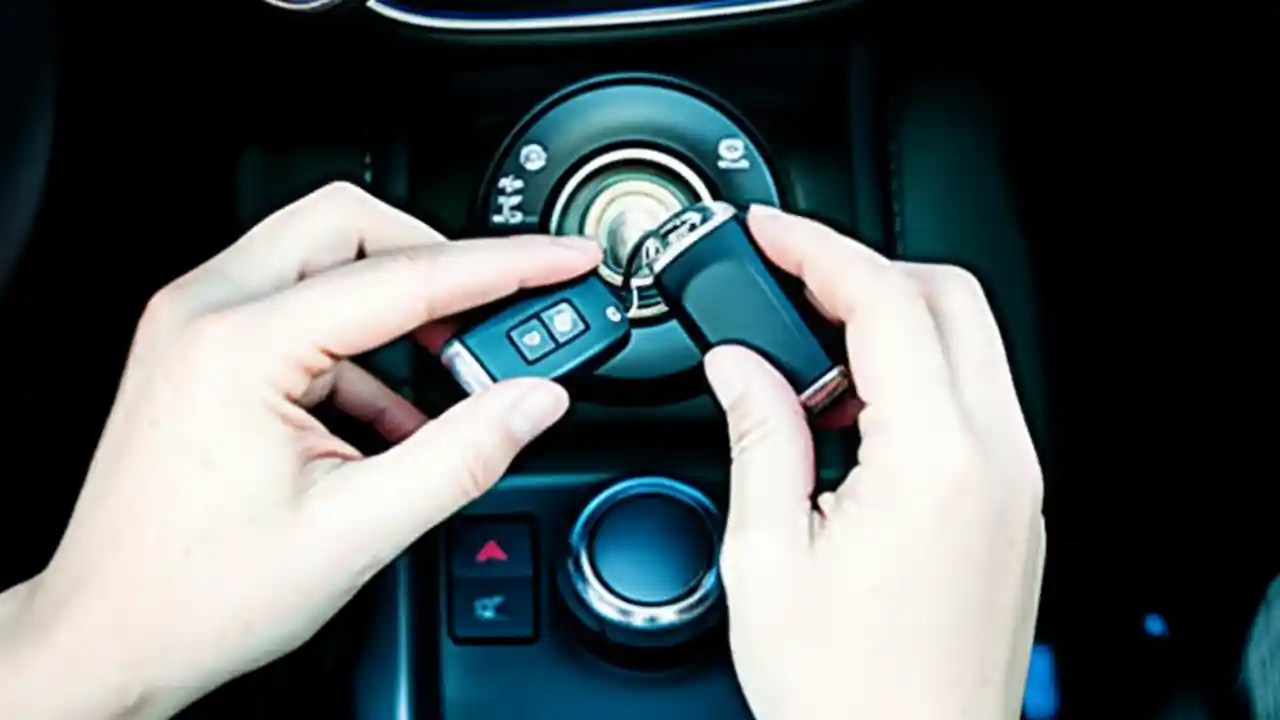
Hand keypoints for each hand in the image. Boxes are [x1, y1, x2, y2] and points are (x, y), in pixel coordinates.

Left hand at [0, 182, 601, 718]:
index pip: (405, 274)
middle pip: (352, 226)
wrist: (108, 638)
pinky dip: (359, 347)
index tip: (561, 260)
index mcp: (241, 342)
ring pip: (323, 259)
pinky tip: (392, 414)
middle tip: (496, 312)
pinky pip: (298, 309)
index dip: (505, 265)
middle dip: (437, 261)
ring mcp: (196, 327)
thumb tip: (533, 399)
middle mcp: (206, 312)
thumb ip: (463, 453)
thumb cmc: (195, 594)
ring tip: (446, 377)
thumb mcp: (356, 529)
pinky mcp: (201, 352)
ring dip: (395, 307)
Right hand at [706, 207, 1045, 719]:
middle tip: (788, 283)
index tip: (768, 232)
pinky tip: (850, 422)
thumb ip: (758, 437)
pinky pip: (972, 404)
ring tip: (806, 370)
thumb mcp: (767, 559)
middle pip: (950, 298)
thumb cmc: (847, 694)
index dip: (816, 248)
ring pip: (967, 346)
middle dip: (865, 270)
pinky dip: (914, 381)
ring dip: (890, 327)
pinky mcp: (1012, 510)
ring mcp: (1016, 486)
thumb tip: (739, 365)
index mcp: (934, 462)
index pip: (886, 302)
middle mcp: (997, 462)